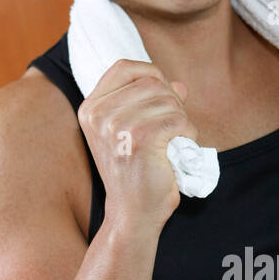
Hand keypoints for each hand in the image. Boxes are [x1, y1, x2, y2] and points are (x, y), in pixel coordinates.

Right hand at [77, 58, 199, 226]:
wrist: (132, 212)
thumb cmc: (136, 173)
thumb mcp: (134, 133)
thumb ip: (152, 104)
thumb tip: (179, 85)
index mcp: (90, 108)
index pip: (124, 67)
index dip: (150, 74)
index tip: (163, 96)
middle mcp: (98, 113)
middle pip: (151, 81)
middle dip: (172, 101)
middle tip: (174, 127)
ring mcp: (117, 125)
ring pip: (169, 99)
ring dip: (182, 119)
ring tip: (176, 140)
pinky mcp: (140, 138)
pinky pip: (178, 119)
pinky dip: (188, 132)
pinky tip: (180, 148)